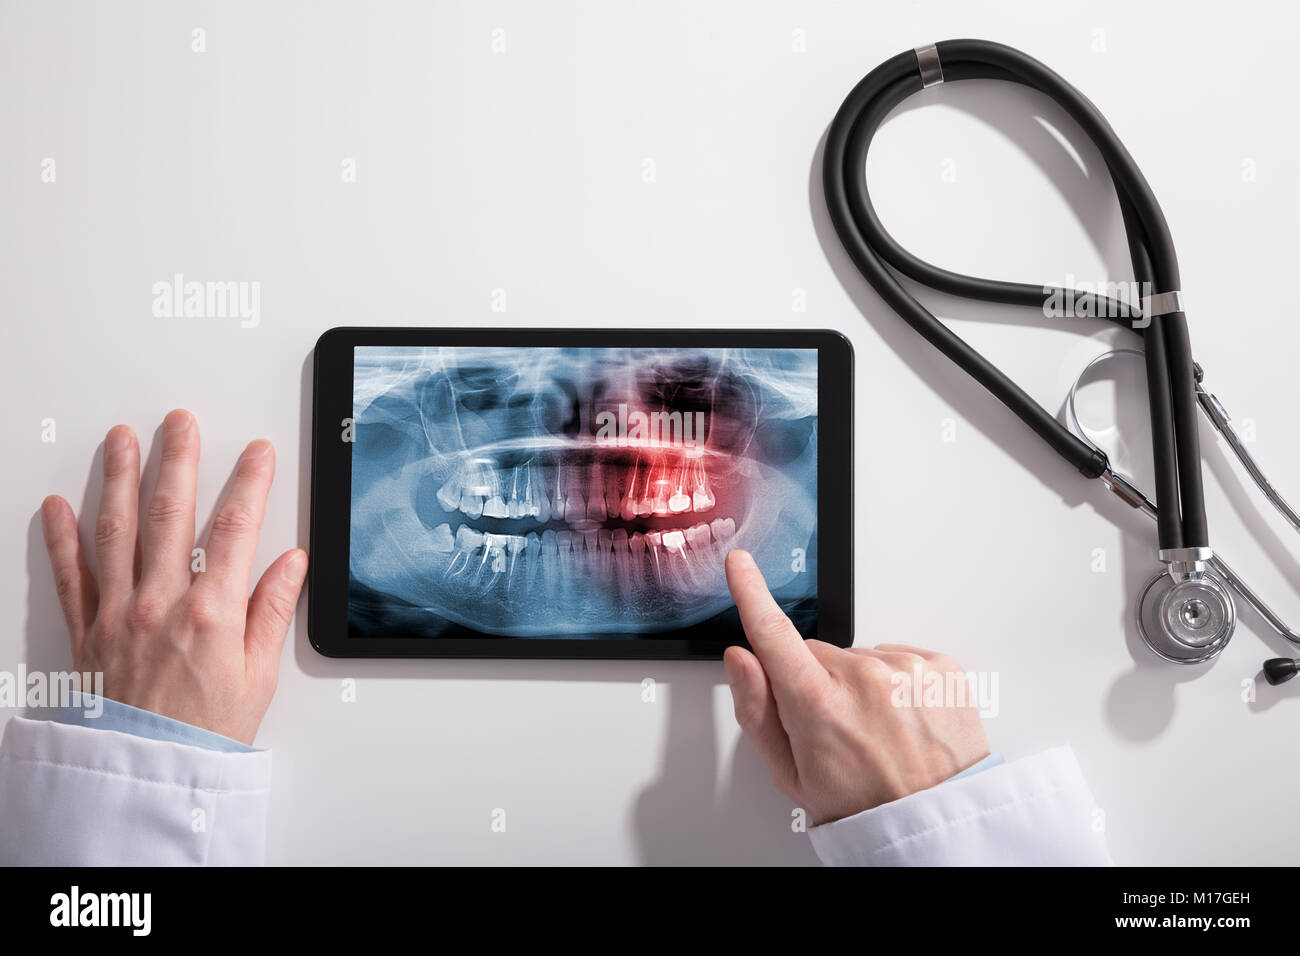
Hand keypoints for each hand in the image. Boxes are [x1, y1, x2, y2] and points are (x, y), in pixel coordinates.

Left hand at [39, 410, 305, 743]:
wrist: (150, 774)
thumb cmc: (205, 731)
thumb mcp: (258, 676)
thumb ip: (270, 612)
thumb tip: (291, 566)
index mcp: (212, 613)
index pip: (235, 529)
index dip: (250, 483)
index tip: (258, 453)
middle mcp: (161, 603)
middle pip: (171, 515)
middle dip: (179, 461)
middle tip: (182, 423)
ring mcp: (119, 612)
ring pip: (117, 530)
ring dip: (121, 479)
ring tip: (124, 440)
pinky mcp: (87, 630)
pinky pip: (70, 575)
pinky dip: (62, 537)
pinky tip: (60, 504)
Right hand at [722, 549, 988, 824]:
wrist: (936, 825)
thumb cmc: (862, 806)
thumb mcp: (791, 774)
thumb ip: (756, 710)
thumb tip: (741, 659)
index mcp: (819, 704)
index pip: (773, 633)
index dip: (752, 593)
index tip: (740, 564)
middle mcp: (864, 678)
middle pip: (816, 654)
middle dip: (816, 681)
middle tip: (835, 728)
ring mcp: (907, 669)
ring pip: (859, 658)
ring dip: (861, 685)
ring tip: (876, 731)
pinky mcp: (940, 666)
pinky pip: (898, 659)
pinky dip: (896, 684)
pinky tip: (900, 719)